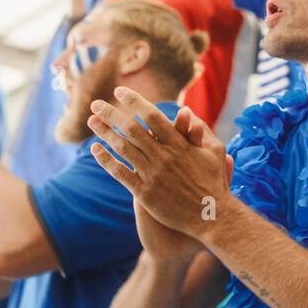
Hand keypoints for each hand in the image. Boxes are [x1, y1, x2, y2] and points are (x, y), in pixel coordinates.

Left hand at [86, 91, 233, 240]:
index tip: (119, 91)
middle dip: (111, 114)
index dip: (134, 101)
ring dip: (105, 133)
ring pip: (123, 148)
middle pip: (131, 129)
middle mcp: (163, 157)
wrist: (211, 216)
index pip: (152, 115)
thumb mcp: (215, 151)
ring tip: (92, 122)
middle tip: (95, 104)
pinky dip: (106, 160)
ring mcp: (153, 175)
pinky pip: (121, 173)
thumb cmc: (214, 181)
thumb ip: (200, 130)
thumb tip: (186, 111)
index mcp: (179, 144)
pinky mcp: (145, 193)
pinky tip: (96, 149)